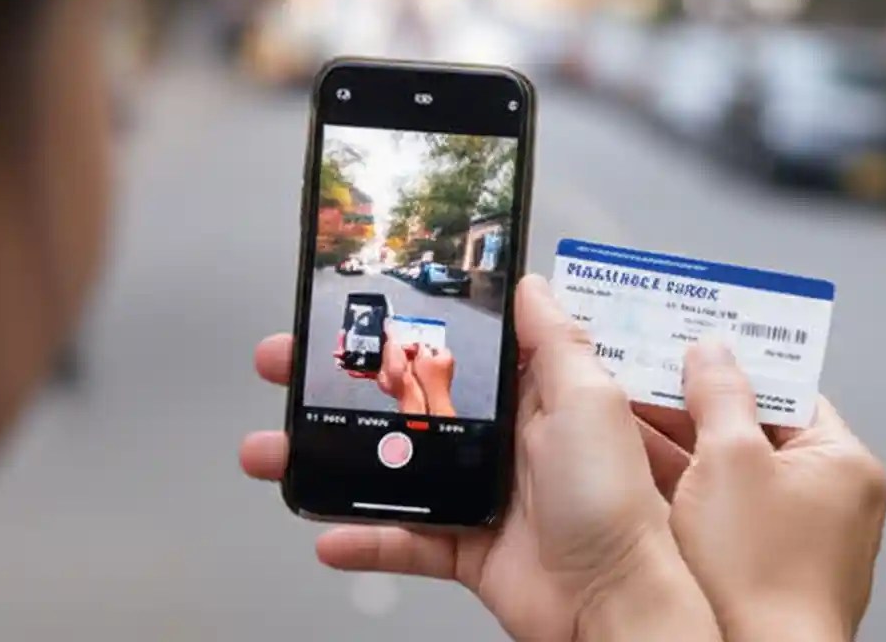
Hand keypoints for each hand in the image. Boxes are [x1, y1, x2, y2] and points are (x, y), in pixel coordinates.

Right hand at [240, 276, 717, 640]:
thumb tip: (528, 283)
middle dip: (338, 386)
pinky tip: (327, 532)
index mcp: (530, 397)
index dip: (397, 333)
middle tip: (285, 367)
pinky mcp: (464, 547)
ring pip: (388, 468)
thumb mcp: (588, 399)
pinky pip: (403, 539)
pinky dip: (364, 538)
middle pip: (404, 403)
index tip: (347, 317)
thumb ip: (554, 340)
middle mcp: (501, 441)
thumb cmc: (613, 500)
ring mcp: (477, 494)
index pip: (449, 351)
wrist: (611, 601)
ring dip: (329, 460)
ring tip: (273, 451)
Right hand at [639, 340, 885, 641]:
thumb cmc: (760, 580)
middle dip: (697, 407)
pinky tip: (641, 477)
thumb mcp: (731, 460)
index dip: (733, 365)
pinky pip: (721, 511)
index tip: (691, 346)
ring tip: (631, 420)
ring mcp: (797, 538)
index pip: (787, 390)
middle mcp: (831, 501)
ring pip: (732, 473)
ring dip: (684, 451)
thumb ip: (721, 394)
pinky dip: (685, 493)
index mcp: (844, 463)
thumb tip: (712, 352)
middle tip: (649, 377)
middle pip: (755, 429)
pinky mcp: (762, 566)